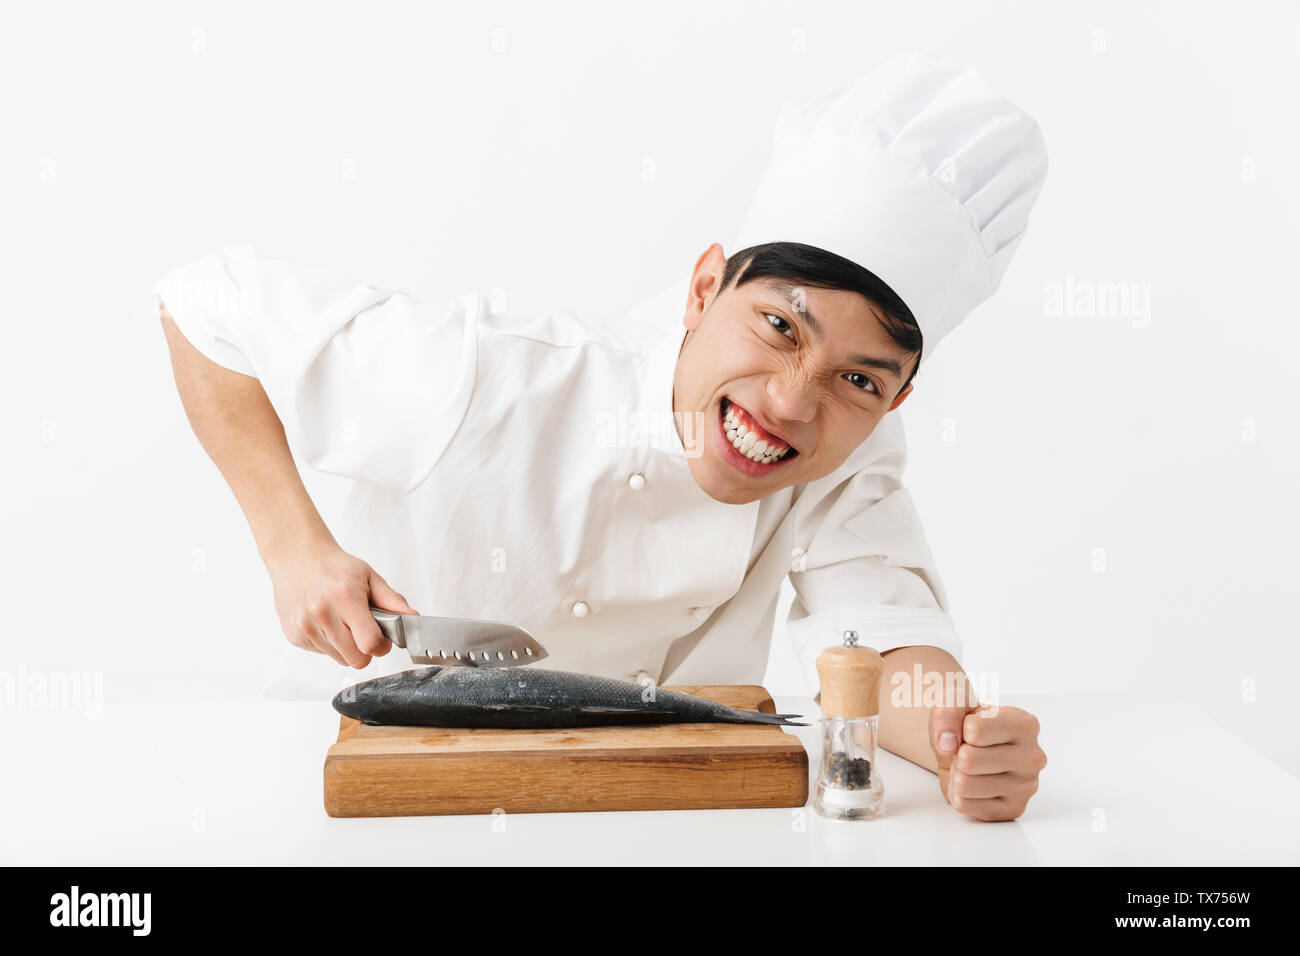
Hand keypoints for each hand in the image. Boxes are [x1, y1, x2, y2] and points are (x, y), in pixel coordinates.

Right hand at [267, 542, 417, 668]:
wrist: (298, 559)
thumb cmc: (334, 568)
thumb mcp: (369, 577)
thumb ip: (393, 601)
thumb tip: (413, 618)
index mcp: (345, 598)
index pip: (370, 643)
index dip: (382, 646)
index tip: (383, 639)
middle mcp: (322, 614)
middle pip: (356, 659)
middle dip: (366, 650)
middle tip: (366, 631)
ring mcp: (305, 627)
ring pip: (340, 659)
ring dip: (348, 647)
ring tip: (344, 623)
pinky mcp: (295, 636)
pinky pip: (323, 654)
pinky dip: (330, 644)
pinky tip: (328, 623)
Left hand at [930, 704, 1045, 820]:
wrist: (964, 746)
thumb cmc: (965, 723)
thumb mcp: (953, 700)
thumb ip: (947, 711)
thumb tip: (946, 743)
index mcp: (1026, 724)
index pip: (974, 730)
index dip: (961, 728)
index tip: (971, 728)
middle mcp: (1033, 757)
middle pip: (969, 759)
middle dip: (958, 753)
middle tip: (968, 749)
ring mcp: (1026, 787)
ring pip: (964, 784)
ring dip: (957, 774)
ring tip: (970, 766)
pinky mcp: (1012, 810)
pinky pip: (963, 804)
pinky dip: (958, 793)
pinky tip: (972, 782)